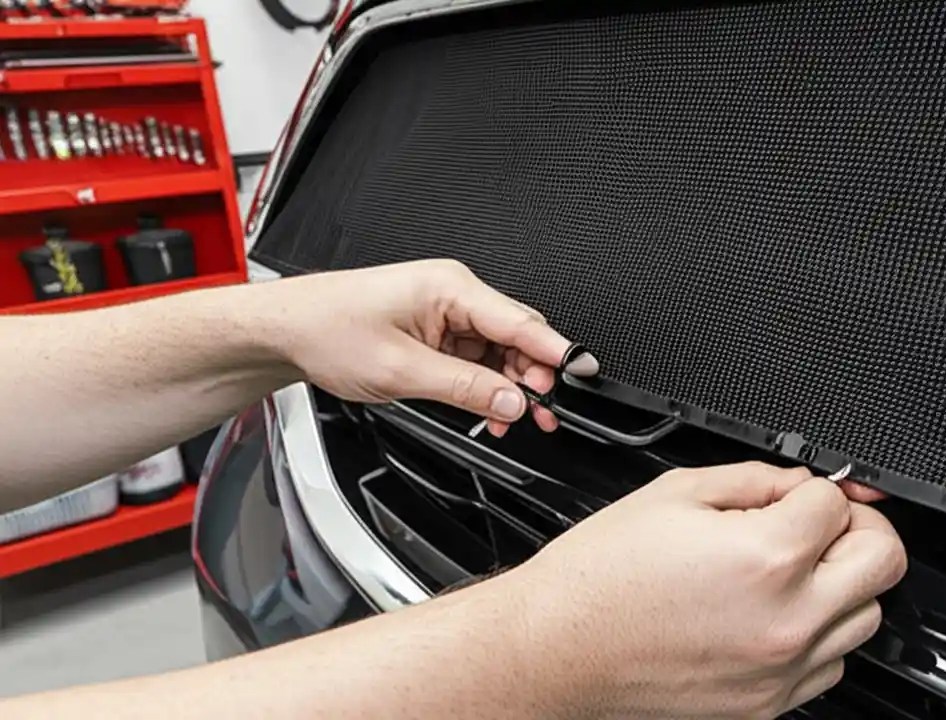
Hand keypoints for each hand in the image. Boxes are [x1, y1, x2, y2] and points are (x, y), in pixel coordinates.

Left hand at [258, 259, 598, 435]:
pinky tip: (490, 409)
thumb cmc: (329, 331)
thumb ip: (463, 388)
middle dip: (534, 377)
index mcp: (449, 288)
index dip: (556, 351)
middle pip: (516, 337)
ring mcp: (445, 314)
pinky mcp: (436, 332)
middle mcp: (453, 294)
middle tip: (545, 414)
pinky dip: (486, 386)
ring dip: (509, 386)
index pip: (520, 321)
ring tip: (517, 419)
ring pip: (498, 353)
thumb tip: (510, 400)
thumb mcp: (400, 371)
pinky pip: (475, 359)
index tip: (582, 372)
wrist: (288, 331)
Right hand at [509, 462, 906, 718]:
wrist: (558, 647)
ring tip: (793, 570)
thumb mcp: (675, 493)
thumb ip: (755, 480)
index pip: (838, 503)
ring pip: (867, 616)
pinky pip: (832, 663)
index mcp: (767, 556)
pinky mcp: (768, 704)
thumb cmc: (601, 577)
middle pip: (884, 560)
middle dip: (858, 529)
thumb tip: (798, 483)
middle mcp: (787, 619)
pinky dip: (819, 633)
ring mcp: (782, 670)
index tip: (795, 492)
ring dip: (843, 583)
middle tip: (823, 523)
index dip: (816, 486)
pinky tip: (775, 612)